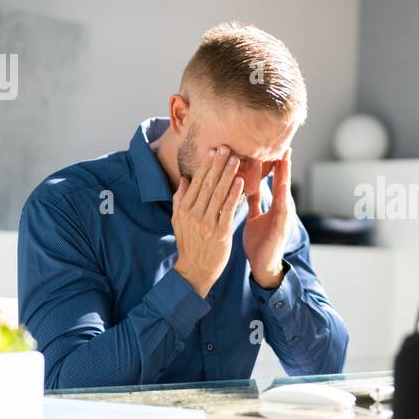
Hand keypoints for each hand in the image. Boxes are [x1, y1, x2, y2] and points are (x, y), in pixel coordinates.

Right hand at [172, 145, 244, 297]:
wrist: (195, 270)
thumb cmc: (189, 244)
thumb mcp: (178, 221)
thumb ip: (180, 199)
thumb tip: (184, 179)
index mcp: (183, 209)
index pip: (197, 183)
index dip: (206, 166)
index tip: (213, 151)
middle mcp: (193, 214)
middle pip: (207, 184)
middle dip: (218, 165)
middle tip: (227, 148)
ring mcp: (206, 223)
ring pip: (218, 194)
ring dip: (228, 175)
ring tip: (236, 160)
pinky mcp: (220, 233)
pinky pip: (227, 209)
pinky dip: (234, 194)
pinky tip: (240, 182)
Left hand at [243, 148, 292, 288]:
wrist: (263, 266)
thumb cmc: (260, 242)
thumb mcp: (254, 217)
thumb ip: (254, 202)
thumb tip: (247, 185)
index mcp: (274, 206)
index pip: (275, 181)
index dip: (275, 165)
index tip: (274, 147)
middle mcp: (282, 210)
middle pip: (283, 182)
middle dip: (284, 164)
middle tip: (285, 144)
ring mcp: (284, 219)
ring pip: (285, 193)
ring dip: (286, 176)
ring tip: (285, 159)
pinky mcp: (282, 229)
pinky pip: (283, 210)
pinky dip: (284, 197)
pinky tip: (283, 186)